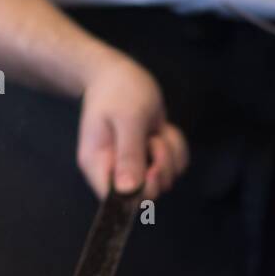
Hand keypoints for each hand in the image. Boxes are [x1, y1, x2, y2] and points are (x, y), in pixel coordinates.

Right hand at [76, 51, 188, 198]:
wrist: (118, 74)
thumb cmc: (118, 91)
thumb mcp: (127, 118)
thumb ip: (129, 154)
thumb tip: (127, 192)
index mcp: (99, 166)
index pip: (118, 201)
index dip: (141, 191)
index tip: (151, 168)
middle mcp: (113, 172)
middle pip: (146, 196)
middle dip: (160, 169)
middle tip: (154, 141)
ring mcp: (132, 167)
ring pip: (164, 180)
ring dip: (169, 155)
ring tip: (155, 131)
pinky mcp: (149, 159)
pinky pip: (174, 166)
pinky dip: (175, 148)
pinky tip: (162, 130)